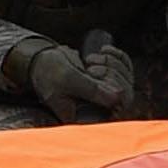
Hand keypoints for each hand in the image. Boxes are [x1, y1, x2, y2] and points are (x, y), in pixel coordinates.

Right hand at [16, 31, 136, 119]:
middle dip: (112, 73)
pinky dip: (118, 56)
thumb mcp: (69, 79)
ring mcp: (103, 94)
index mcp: (85, 118)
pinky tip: (105, 50)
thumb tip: (119, 98)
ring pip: (126, 79)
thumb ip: (92, 90)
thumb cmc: (49, 72)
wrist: (41, 61)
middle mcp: (97, 109)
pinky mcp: (106, 80)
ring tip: (90, 59)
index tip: (96, 75)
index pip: (114, 111)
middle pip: (124, 95)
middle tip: (90, 65)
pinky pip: (124, 68)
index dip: (114, 92)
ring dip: (113, 63)